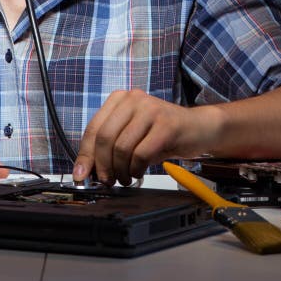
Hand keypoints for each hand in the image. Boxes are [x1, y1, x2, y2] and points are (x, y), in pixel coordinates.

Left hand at [71, 90, 215, 186]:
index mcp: (120, 99)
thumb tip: (87, 170)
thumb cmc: (162, 134)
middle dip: (102, 165)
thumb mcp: (132, 135)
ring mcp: (150, 109)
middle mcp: (133, 99)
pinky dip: (136, 169)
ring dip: (120, 170)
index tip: (81, 174)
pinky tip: (139, 172)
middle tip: (107, 181)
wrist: (199, 128)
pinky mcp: (166, 125)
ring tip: (126, 178)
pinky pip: (141, 154)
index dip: (85, 154)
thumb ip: (110, 146)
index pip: (93, 128)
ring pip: (122, 147)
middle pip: (105, 137)